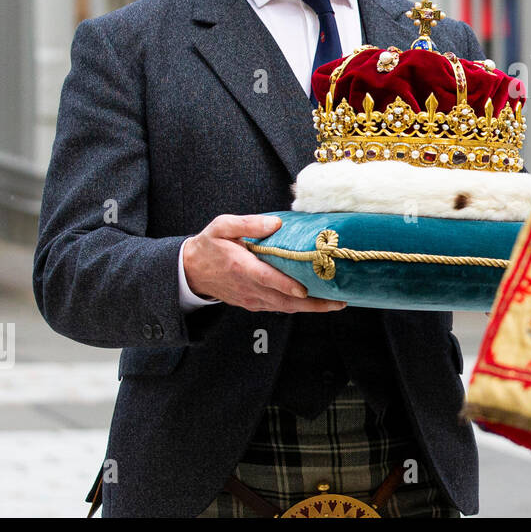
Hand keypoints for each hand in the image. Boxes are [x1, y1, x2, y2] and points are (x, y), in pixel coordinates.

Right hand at [182, 215, 347, 313]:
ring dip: (310, 308)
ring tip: (335, 303)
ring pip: (284, 307)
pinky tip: (315, 302)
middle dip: (313, 304)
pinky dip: (298, 307)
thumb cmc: (209, 245)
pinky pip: (278, 307)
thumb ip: (248, 223)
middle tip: (338, 302)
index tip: (306, 289)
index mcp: (241, 267)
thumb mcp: (222, 226)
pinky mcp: (253, 303)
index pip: (267, 278)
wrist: (191, 271)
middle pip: (284, 300)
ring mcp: (251, 298)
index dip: (286, 285)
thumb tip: (275, 223)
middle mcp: (248, 287)